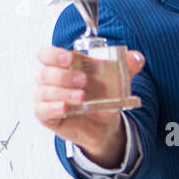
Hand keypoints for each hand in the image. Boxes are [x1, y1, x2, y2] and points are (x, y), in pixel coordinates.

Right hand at [33, 44, 145, 167]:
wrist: (104, 124)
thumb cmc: (102, 97)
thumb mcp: (117, 80)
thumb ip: (127, 67)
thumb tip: (137, 58)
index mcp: (63, 65)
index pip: (47, 54)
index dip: (53, 55)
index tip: (69, 59)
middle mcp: (51, 80)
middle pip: (45, 73)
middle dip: (63, 76)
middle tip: (83, 80)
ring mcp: (47, 98)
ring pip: (43, 91)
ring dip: (63, 92)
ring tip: (82, 97)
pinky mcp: (47, 115)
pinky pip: (42, 110)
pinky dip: (52, 108)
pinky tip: (64, 108)